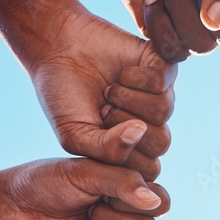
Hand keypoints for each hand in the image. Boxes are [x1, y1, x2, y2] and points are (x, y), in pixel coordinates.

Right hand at [26, 12, 176, 181]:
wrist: (56, 50)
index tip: (95, 134)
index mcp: (136, 146)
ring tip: (109, 91)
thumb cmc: (64, 97)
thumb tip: (140, 131)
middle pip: (162, 142)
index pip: (150, 169)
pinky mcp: (163, 65)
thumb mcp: (76, 136)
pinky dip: (136, 79)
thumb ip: (107, 150)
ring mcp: (160, 93)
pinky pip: (163, 80)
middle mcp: (152, 122)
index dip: (120, 155)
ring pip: (163, 110)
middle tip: (102, 110)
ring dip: (127, 100)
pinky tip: (121, 75)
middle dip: (123, 126)